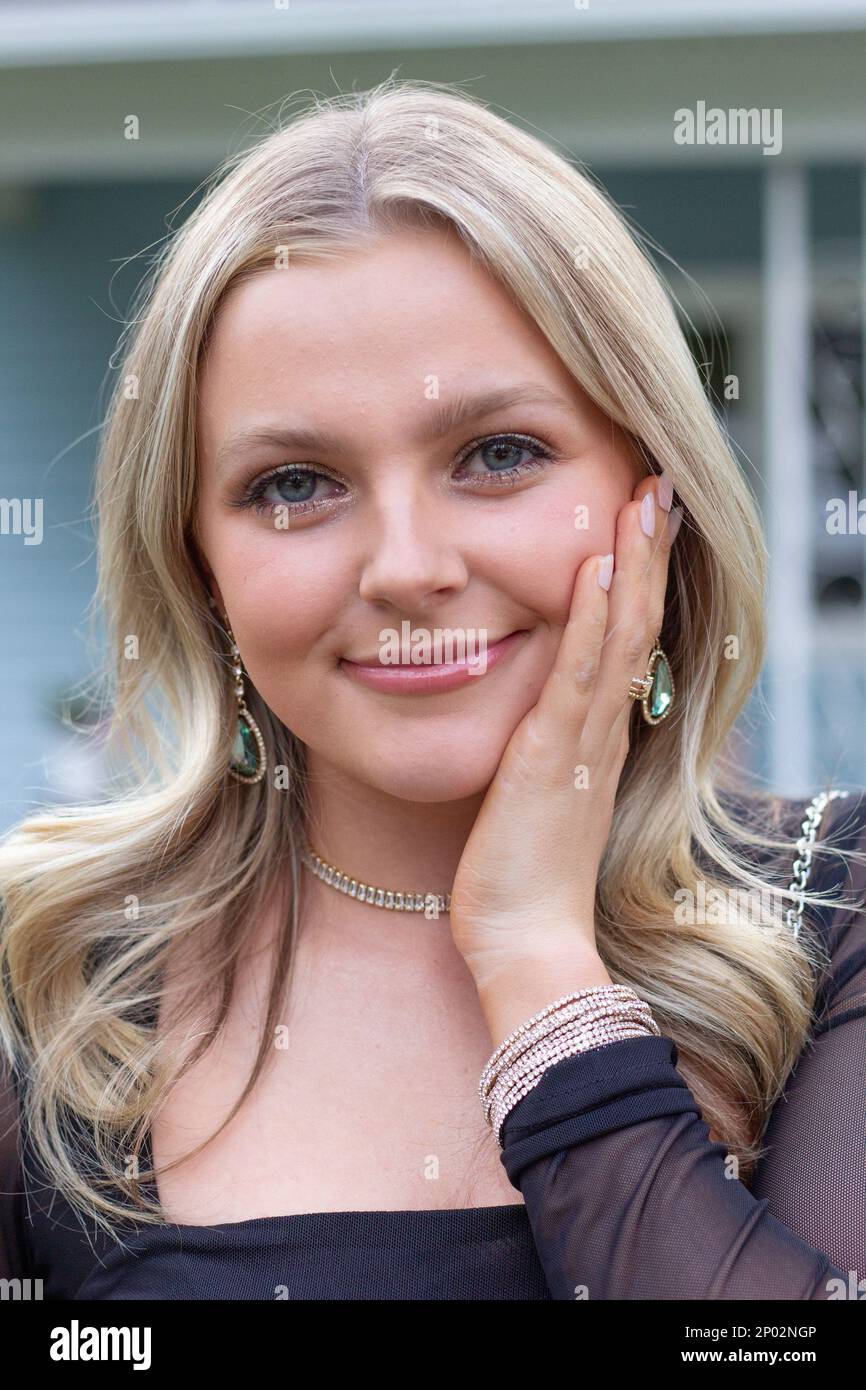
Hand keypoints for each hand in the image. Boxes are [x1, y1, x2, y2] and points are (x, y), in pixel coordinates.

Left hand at [450, 473, 679, 996]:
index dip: (638, 578)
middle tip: (658, 486)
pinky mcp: (553, 757)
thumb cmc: (519, 880)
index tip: (640, 521)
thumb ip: (540, 753)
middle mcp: (602, 729)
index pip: (626, 640)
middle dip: (649, 551)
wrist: (526, 943)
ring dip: (635, 563)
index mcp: (595, 736)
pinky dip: (594, 618)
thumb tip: (528, 720)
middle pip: (638, 623)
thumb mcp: (533, 800)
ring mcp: (584, 740)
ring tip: (646, 497)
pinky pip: (580, 675)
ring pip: (621, 636)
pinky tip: (599, 566)